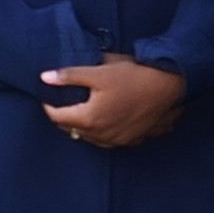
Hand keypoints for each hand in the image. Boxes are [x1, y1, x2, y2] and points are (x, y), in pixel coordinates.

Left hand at [41, 56, 187, 149]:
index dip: (49, 106)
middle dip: (64, 117)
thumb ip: (69, 76)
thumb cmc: (133, 77)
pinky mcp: (133, 140)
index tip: (48, 96)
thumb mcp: (98, 72)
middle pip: (72, 130)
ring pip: (90, 138)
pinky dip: (103, 133)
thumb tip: (44, 78)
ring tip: (83, 112)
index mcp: (89, 118)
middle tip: (63, 102)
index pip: (58, 117)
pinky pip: (111, 140)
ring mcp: (118, 140)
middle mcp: (101, 135)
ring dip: (83, 127)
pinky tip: (107, 121)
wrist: (168, 86)